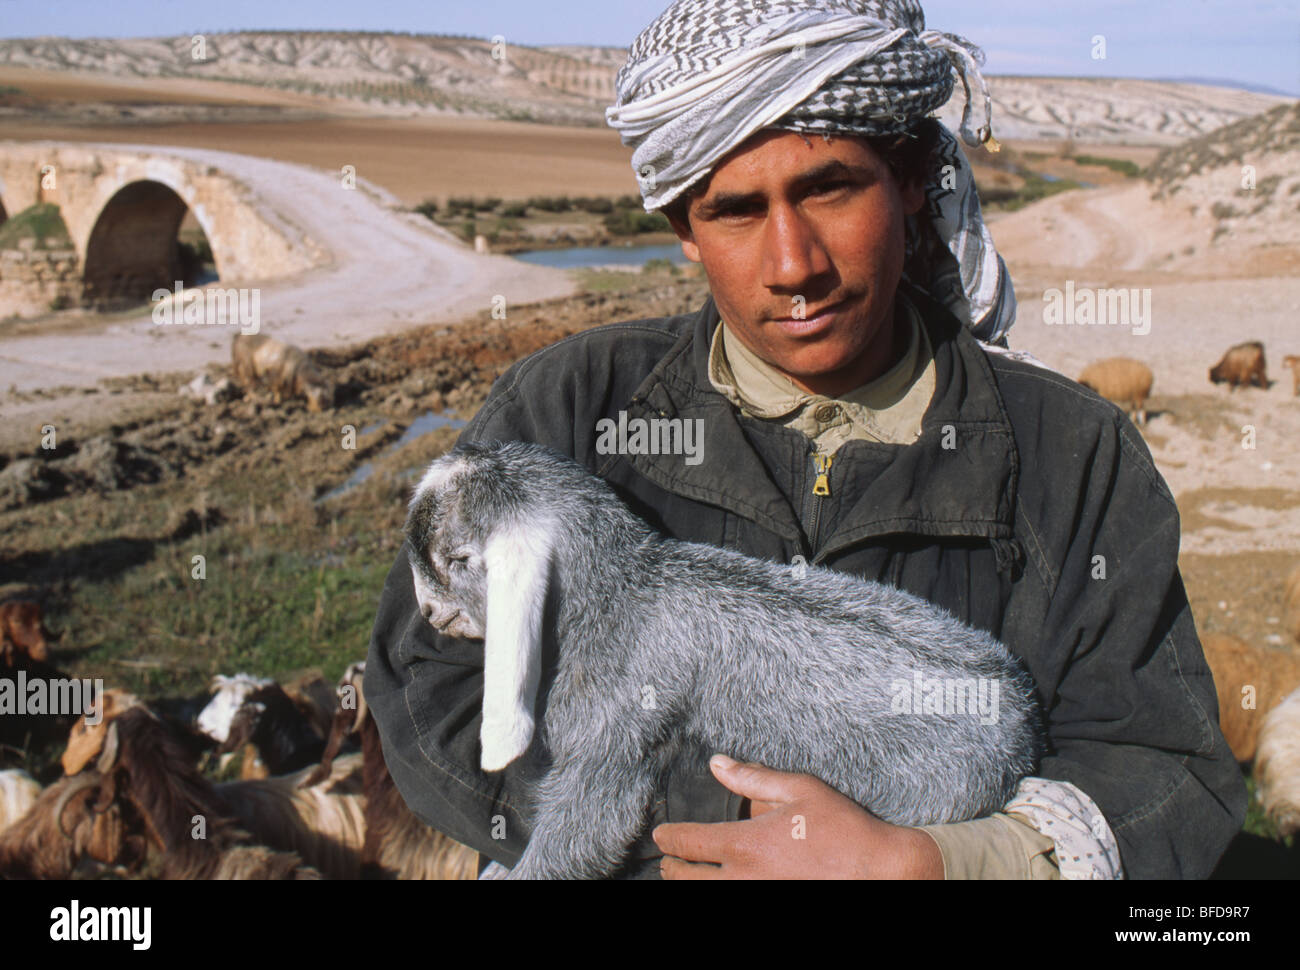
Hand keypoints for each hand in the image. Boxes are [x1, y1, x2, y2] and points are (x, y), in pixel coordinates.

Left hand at [653, 754, 943, 878]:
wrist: (879, 872)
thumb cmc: (842, 830)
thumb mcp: (799, 789)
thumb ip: (752, 778)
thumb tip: (717, 763)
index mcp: (744, 843)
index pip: (687, 842)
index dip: (668, 838)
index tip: (661, 835)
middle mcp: (742, 878)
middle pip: (684, 879)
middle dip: (671, 867)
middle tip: (668, 860)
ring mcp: (754, 899)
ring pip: (701, 897)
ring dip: (688, 887)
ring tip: (685, 877)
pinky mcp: (767, 909)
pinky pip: (727, 906)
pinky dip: (715, 896)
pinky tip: (719, 887)